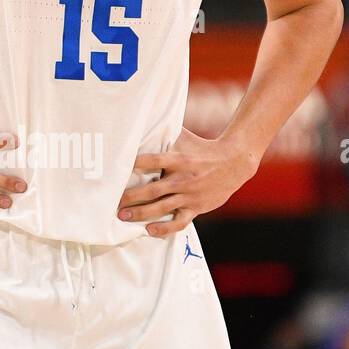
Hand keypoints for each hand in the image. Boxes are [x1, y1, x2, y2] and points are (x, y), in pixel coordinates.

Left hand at [117, 128, 259, 236]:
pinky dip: (164, 228)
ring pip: (162, 207)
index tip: (120, 168)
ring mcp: (190, 195)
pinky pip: (179, 222)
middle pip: (154, 190)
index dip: (137, 163)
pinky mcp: (196, 208)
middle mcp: (183, 178)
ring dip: (141, 213)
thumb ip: (165, 132)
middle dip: (132, 197)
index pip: (155, 160)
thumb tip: (144, 118)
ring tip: (122, 216)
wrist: (234, 162)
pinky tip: (149, 230)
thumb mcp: (185, 137)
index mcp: (180, 159)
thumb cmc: (203, 148)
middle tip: (113, 201)